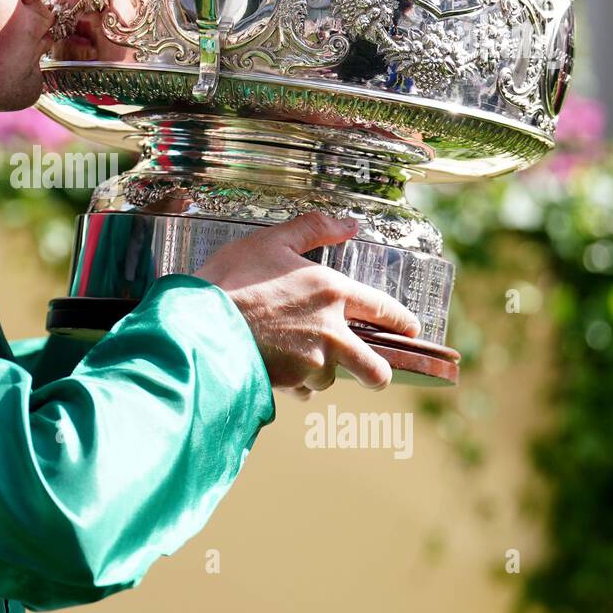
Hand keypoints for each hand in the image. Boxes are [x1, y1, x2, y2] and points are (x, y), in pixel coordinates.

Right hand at [193, 212, 420, 398]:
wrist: (202, 325)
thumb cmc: (232, 280)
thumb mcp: (270, 241)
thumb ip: (313, 228)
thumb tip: (349, 222)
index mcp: (333, 292)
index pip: (384, 310)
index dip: (402, 321)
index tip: (411, 329)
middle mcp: (332, 331)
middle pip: (376, 369)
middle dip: (379, 374)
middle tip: (372, 372)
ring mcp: (313, 362)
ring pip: (332, 378)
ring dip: (321, 372)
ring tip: (295, 356)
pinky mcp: (292, 383)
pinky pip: (303, 390)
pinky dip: (296, 383)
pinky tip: (278, 368)